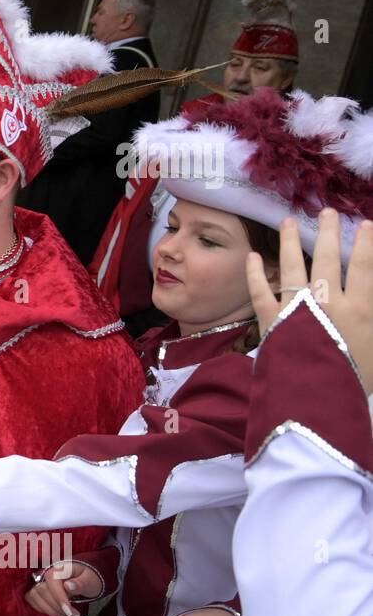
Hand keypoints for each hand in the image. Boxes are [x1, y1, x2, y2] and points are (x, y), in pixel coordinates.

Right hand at [24, 560, 99, 615]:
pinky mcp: (38, 592)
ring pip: (35, 598)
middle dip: (57, 608)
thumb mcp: (90, 580)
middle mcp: (45, 574)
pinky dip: (47, 612)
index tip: (69, 612)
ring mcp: (40, 582)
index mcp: (58, 568)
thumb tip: (68, 586)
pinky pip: (34, 602)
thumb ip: (81, 583)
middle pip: (41, 591)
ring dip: (52, 612)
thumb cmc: (88, 578)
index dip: (58, 598)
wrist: (86, 580)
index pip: (52, 581)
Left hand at [248, 209, 372, 391]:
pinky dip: (256, 275)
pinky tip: (253, 257)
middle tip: (326, 212)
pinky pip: (261, 293)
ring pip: (293, 268)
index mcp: (360, 310)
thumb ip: (370, 322)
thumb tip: (368, 298)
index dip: (365, 244)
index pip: (364, 267)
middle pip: (328, 259)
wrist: (316, 403)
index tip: (365, 224)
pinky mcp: (271, 322)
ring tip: (288, 221)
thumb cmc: (353, 381)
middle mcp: (329, 304)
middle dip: (328, 233)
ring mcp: (297, 310)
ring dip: (290, 242)